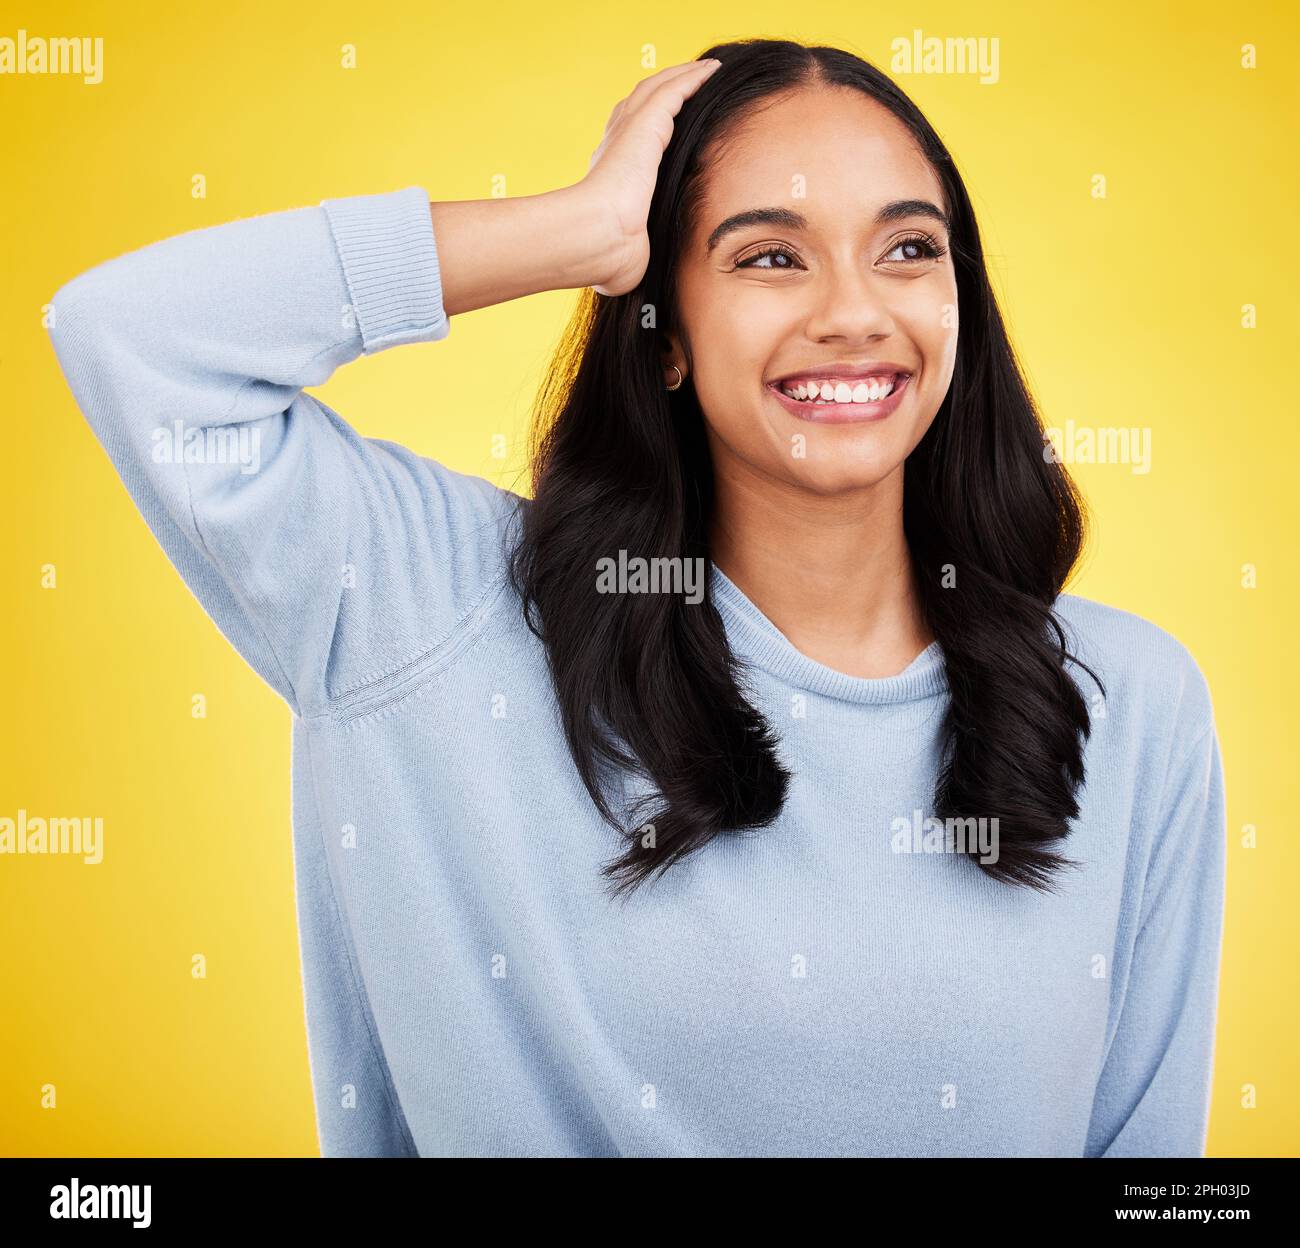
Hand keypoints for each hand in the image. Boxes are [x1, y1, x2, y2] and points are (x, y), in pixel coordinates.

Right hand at [577, 59, 722, 296]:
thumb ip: (629, 256)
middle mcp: (615, 145)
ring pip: (657, 90)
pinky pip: (673, 90)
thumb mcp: (624, 255)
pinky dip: (692, 77)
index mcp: (610, 173)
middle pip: (642, 106)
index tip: (666, 125)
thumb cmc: (606, 257)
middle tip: (689, 85)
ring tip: (706, 70)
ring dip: (682, 77)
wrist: (597, 240)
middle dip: (665, 93)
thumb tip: (627, 280)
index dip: (646, 127)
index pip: (629, 139)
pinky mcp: (644, 124)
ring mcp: (627, 132)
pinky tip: (711, 71)